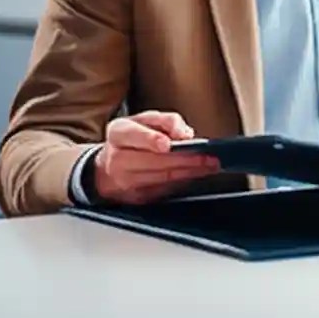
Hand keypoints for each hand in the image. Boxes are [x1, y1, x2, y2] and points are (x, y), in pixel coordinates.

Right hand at [92, 111, 219, 204]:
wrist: (109, 166)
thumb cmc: (133, 138)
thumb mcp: (146, 120)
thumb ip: (167, 121)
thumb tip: (185, 134)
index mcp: (118, 133)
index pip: (133, 135)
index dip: (151, 139)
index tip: (168, 144)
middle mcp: (117, 158)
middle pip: (152, 161)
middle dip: (183, 160)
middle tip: (206, 157)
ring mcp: (124, 181)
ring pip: (161, 178)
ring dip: (188, 172)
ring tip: (209, 166)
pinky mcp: (135, 197)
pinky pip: (163, 190)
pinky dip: (182, 182)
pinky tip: (196, 175)